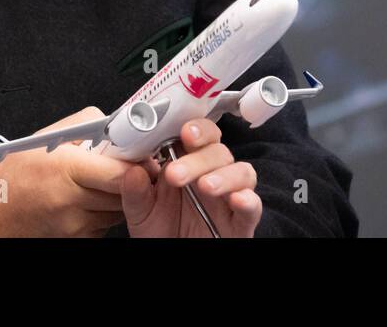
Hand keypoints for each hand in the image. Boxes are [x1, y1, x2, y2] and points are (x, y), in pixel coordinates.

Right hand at [0, 107, 127, 236]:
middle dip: (130, 176)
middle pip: (125, 192)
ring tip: (98, 179)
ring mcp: (75, 225)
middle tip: (123, 162)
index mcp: (66, 170)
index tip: (139, 152)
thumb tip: (115, 124)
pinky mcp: (77, 239)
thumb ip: (87, 124)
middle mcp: (71, 202)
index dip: (136, 161)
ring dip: (118, 194)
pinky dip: (103, 210)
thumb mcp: (46, 136)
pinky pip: (105, 223)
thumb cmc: (12, 175)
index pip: (121, 172)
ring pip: (118, 209)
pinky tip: (87, 197)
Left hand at [121, 117, 262, 236]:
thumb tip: (132, 171)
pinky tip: (237, 199)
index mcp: (189, 164)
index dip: (197, 129)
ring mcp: (229, 198)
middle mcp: (212, 175)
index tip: (183, 132)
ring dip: (225, 175)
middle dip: (198, 159)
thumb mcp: (141, 212)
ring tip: (205, 186)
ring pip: (242, 172)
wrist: (172, 258)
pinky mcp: (241, 222)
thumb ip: (136, 192)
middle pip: (218, 151)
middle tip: (175, 174)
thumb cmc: (160, 231)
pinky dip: (248, 200)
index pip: (200, 135)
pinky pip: (254, 206)